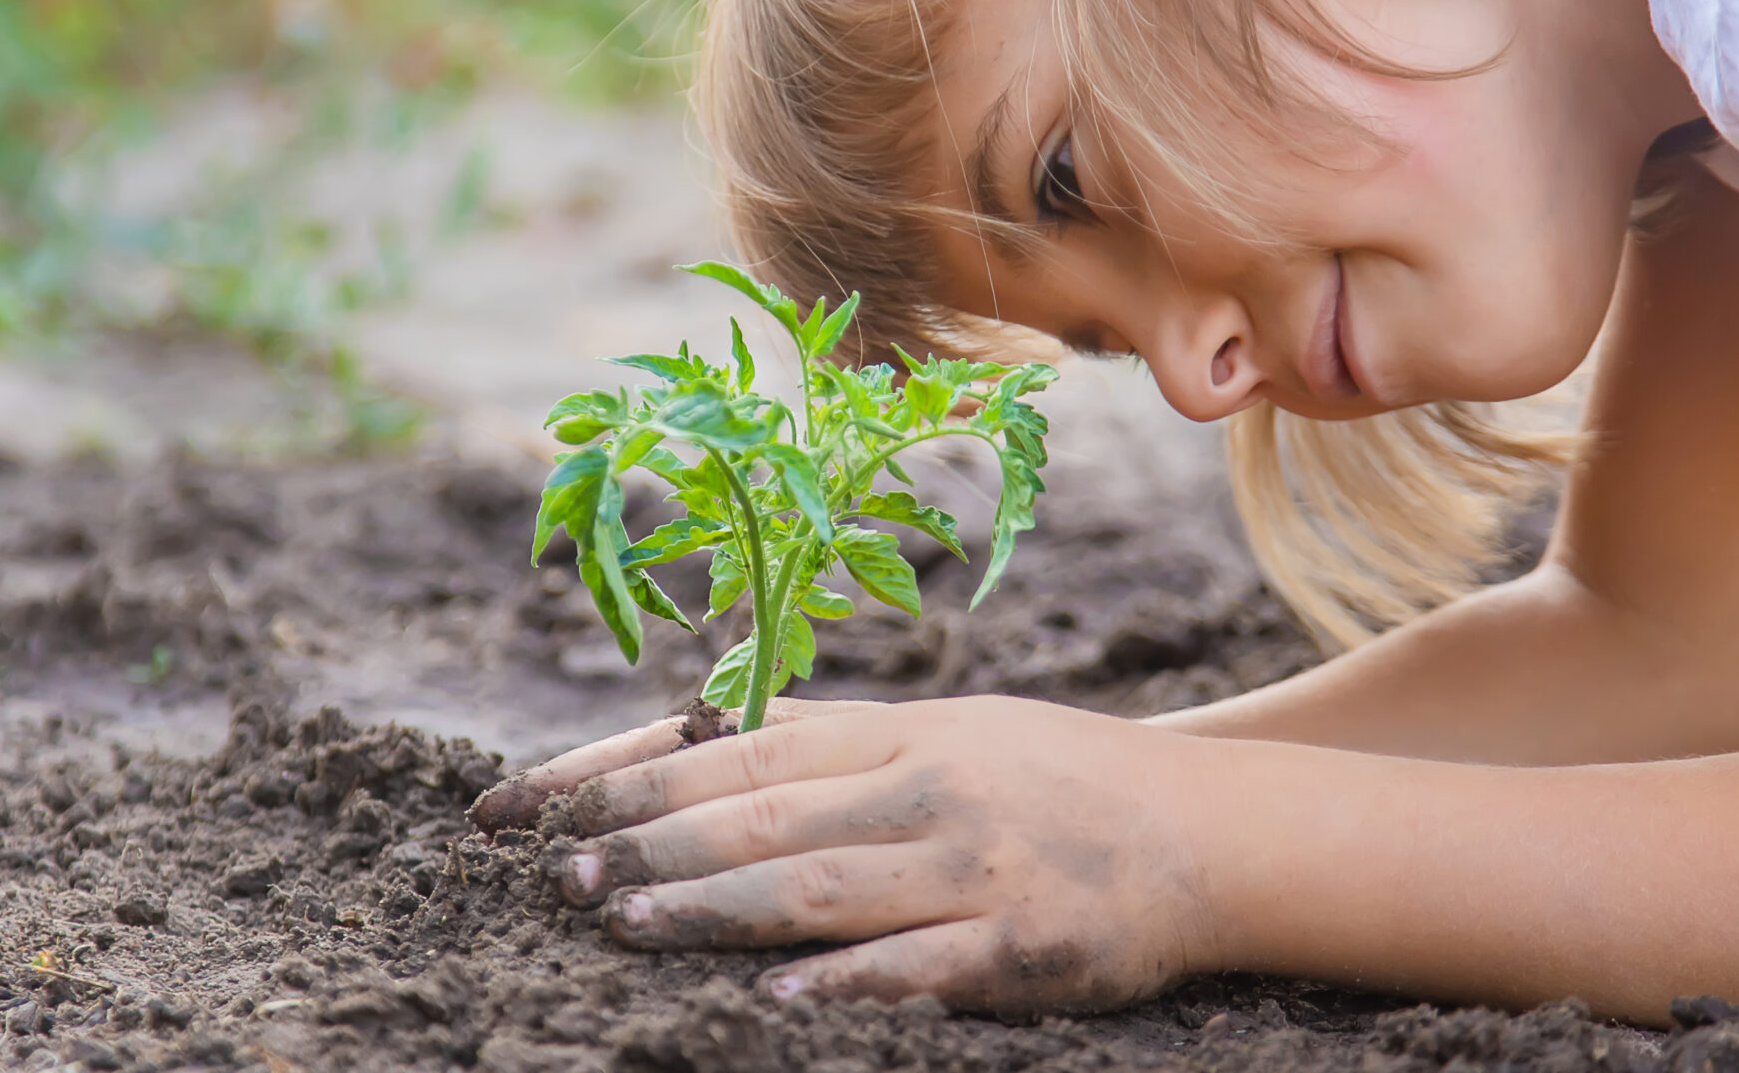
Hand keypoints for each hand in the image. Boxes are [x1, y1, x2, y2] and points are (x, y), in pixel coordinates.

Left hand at [528, 695, 1228, 1015]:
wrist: (1211, 826)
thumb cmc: (1052, 781)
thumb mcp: (941, 735)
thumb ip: (826, 750)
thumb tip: (684, 751)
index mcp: (892, 733)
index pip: (729, 746)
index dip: (620, 773)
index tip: (527, 805)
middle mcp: (922, 785)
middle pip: (757, 812)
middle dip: (644, 842)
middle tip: (552, 877)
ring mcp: (972, 863)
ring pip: (819, 886)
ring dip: (714, 907)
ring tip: (623, 925)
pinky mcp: (1021, 944)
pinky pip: (919, 967)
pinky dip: (845, 985)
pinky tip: (776, 1005)